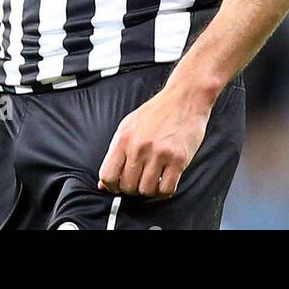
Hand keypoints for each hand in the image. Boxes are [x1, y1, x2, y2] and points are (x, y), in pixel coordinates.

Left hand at [98, 84, 212, 198]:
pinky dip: (165, 190)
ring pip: (147, 191)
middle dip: (133, 188)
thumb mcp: (129, 126)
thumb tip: (103, 182)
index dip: (112, 186)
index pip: (108, 175)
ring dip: (150, 189)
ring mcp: (159, 153)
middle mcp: (139, 146)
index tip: (119, 185)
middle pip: (127, 186)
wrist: (185, 98)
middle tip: (140, 179)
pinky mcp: (178, 159)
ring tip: (154, 177)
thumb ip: (116, 153)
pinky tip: (166, 179)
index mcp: (124, 139)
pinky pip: (166, 189)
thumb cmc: (158, 112)